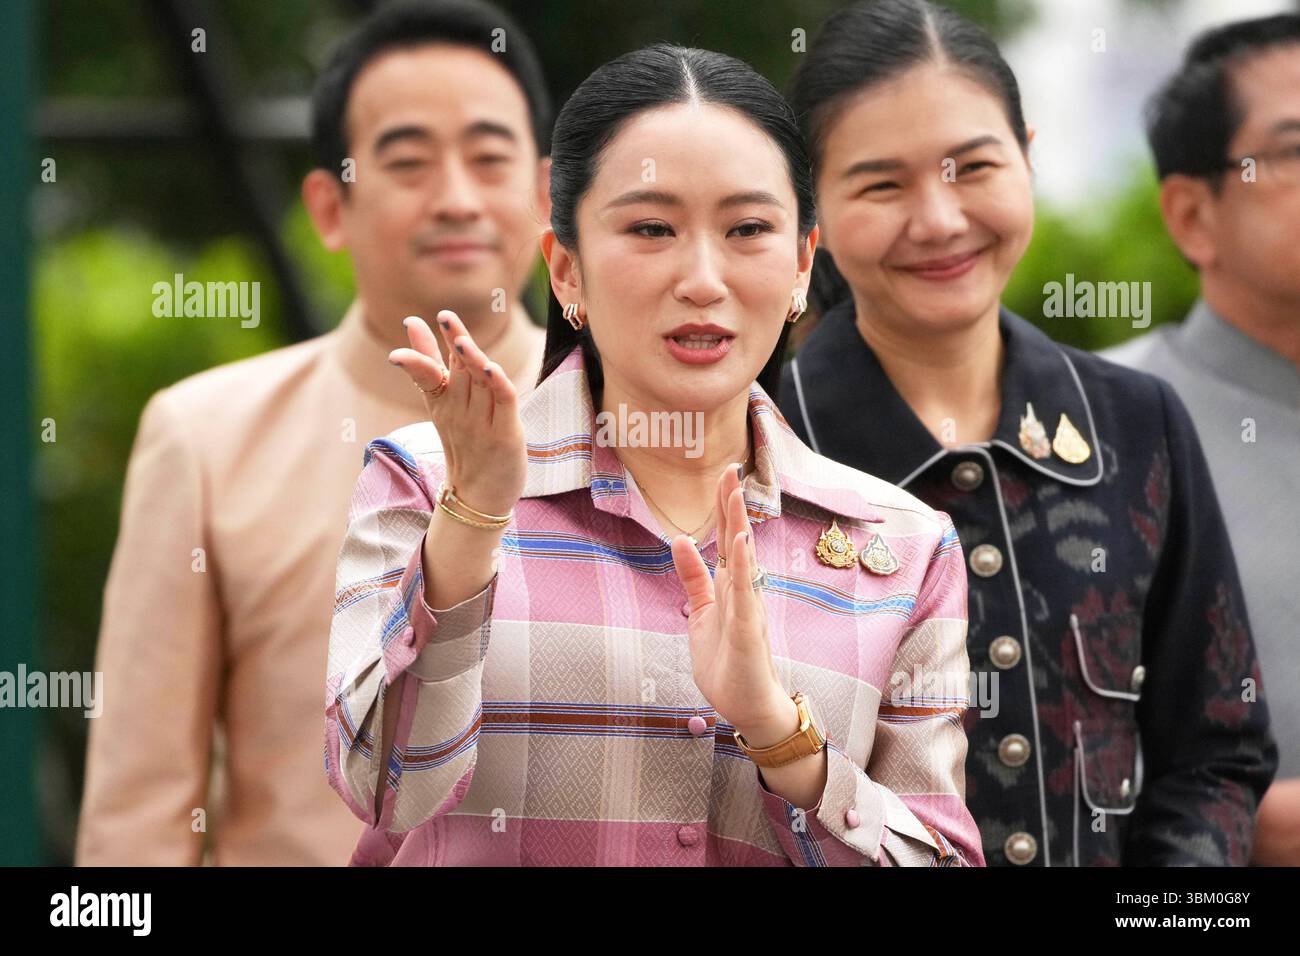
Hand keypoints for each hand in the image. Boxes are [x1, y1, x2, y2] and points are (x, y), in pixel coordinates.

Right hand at [388, 310, 525, 515]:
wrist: (479, 499)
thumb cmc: (466, 446)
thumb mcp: (444, 406)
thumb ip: (433, 367)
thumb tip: (414, 327)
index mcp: (443, 405)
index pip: (429, 373)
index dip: (422, 349)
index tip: (413, 322)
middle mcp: (459, 412)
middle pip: (457, 371)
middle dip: (452, 343)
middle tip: (446, 318)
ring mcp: (481, 424)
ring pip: (478, 382)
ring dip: (471, 360)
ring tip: (461, 339)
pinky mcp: (505, 435)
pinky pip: (502, 402)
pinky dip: (497, 384)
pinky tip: (490, 368)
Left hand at [670, 462, 789, 734]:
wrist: (749, 706)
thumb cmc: (728, 662)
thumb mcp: (701, 612)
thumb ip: (693, 578)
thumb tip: (680, 539)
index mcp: (731, 586)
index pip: (727, 538)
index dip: (724, 507)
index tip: (724, 474)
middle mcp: (744, 591)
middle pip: (738, 539)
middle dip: (732, 505)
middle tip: (730, 468)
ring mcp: (749, 609)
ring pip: (744, 560)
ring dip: (739, 527)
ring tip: (735, 494)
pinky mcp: (749, 630)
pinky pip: (746, 594)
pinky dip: (743, 568)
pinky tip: (740, 543)